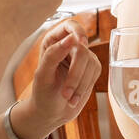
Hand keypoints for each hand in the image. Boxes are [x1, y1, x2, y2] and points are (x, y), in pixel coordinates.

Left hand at [16, 19, 102, 138]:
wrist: (51, 112)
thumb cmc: (42, 93)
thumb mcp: (43, 74)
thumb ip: (53, 54)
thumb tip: (71, 38)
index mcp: (53, 41)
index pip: (70, 26)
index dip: (78, 32)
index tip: (82, 43)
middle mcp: (69, 46)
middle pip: (82, 49)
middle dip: (75, 74)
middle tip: (66, 93)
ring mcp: (83, 57)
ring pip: (91, 62)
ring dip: (80, 84)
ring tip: (67, 98)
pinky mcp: (92, 69)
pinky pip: (95, 73)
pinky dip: (85, 87)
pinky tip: (74, 97)